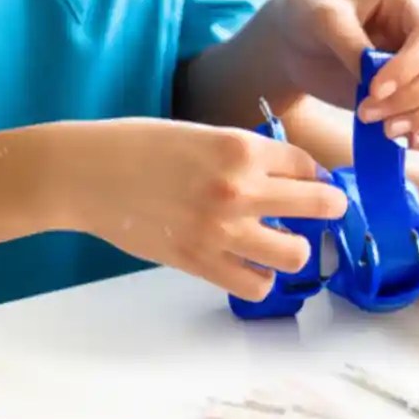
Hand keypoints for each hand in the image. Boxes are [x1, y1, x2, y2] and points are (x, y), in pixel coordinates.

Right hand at [59, 119, 347, 300]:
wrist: (87, 174)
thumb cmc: (137, 146)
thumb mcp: (199, 134)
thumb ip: (240, 155)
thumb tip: (279, 177)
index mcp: (240, 147)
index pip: (307, 164)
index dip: (315, 174)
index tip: (314, 181)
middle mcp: (240, 188)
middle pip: (321, 205)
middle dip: (330, 208)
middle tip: (326, 211)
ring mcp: (222, 229)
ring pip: (296, 254)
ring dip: (295, 249)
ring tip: (281, 243)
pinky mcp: (200, 262)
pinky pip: (256, 284)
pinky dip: (260, 278)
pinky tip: (250, 265)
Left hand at [263, 0, 418, 150]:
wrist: (294, 46)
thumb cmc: (309, 18)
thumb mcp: (321, 18)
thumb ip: (348, 41)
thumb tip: (372, 74)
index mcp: (408, 10)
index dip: (410, 68)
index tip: (372, 89)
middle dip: (416, 100)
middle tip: (368, 114)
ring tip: (387, 132)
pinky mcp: (415, 105)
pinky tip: (403, 144)